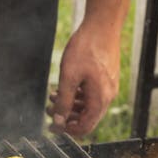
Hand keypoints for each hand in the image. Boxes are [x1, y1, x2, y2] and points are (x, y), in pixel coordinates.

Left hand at [47, 20, 121, 136]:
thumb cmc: (86, 49)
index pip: (85, 127)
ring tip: (52, 97)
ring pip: (87, 106)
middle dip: (66, 116)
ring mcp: (108, 87)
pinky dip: (76, 96)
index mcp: (100, 99)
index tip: (53, 127)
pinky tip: (62, 89)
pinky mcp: (105, 79)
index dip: (67, 131)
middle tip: (49, 109)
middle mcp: (107, 96)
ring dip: (69, 105)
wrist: (102, 26)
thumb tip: (58, 123)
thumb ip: (63, 102)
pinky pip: (90, 95)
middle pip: (86, 118)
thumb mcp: (68, 78)